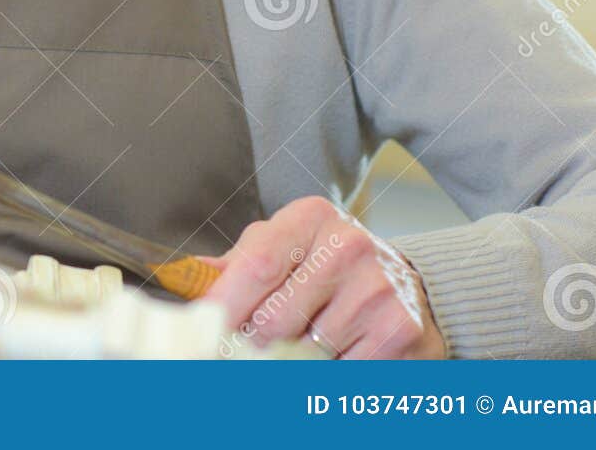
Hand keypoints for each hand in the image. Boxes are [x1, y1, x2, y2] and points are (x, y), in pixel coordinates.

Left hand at [202, 196, 445, 358]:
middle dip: (250, 343)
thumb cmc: (330, 263)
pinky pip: (338, 372)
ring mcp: (376, 290)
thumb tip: (188, 276)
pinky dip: (325, 376)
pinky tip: (332, 356)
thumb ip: (238, 263)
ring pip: (302, 353)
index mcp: (309, 218)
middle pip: (273, 319)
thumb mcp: (284, 245)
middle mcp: (347, 247)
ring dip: (288, 363)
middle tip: (244, 349)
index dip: (224, 306)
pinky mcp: (398, 331)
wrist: (408, 282)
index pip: (256, 268)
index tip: (201, 330)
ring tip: (295, 347)